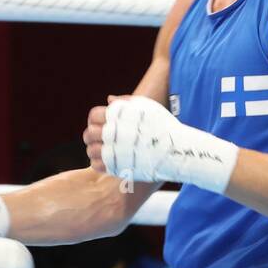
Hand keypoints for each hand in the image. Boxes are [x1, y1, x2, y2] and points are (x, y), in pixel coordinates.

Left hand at [90, 95, 238, 194]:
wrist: (177, 150)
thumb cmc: (163, 126)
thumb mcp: (147, 107)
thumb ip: (126, 102)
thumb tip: (109, 99)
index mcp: (121, 116)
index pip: (94, 115)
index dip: (94, 120)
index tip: (99, 124)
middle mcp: (116, 132)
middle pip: (89, 133)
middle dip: (90, 136)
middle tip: (95, 139)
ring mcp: (116, 151)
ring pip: (91, 151)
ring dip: (93, 150)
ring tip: (100, 151)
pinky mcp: (119, 167)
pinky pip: (97, 166)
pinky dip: (97, 163)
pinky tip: (104, 161)